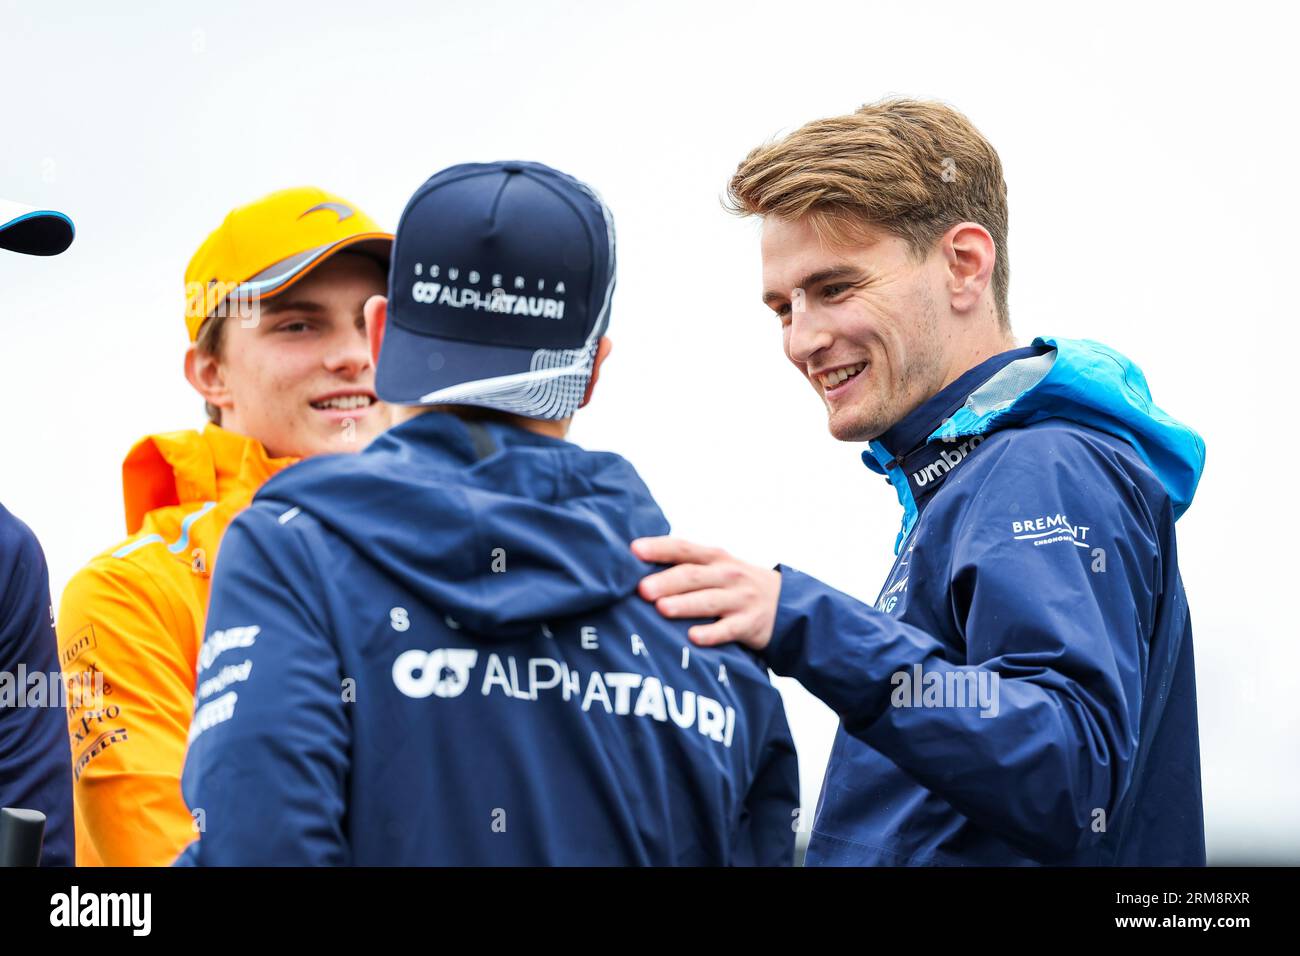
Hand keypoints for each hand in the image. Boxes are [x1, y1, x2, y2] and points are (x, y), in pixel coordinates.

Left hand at [631, 536, 780, 650]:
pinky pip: (729, 630)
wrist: (785, 603)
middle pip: (693, 576)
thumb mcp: (717, 567)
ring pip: (709, 601)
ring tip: (662, 609)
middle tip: (642, 589)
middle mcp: (727, 574)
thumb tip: (634, 566)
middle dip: (666, 581)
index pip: (683, 548)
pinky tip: (694, 637)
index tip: (634, 550)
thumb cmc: (734, 584)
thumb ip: (685, 564)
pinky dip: (712, 633)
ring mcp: (740, 599)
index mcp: (714, 557)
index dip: (659, 548)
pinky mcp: (750, 624)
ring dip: (685, 605)